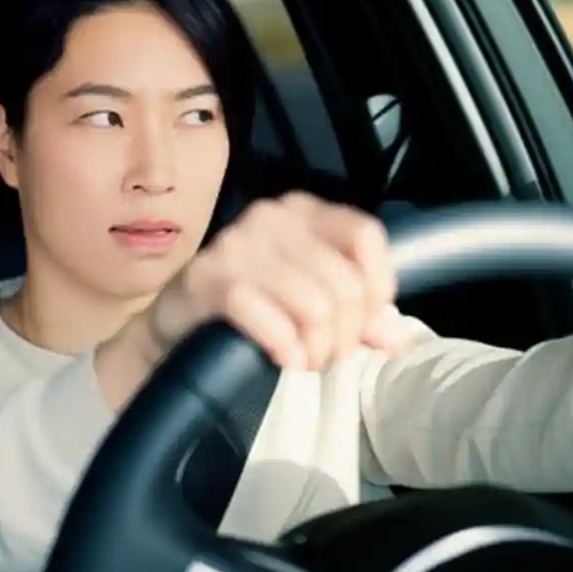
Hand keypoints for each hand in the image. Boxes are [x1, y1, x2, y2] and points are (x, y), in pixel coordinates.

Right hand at [149, 191, 409, 371]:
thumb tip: (397, 339)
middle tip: (328, 357)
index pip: (365, 235)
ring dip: (318, 349)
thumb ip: (354, 311)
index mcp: (302, 210)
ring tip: (306, 361)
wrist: (176, 319)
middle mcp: (271, 217)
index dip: (378, 286)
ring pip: (314, 306)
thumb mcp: (307, 297)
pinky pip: (269, 320)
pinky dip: (286, 349)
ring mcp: (237, 245)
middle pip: (344, 282)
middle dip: (345, 335)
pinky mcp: (209, 278)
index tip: (368, 323)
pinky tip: (284, 360)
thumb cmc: (248, 302)